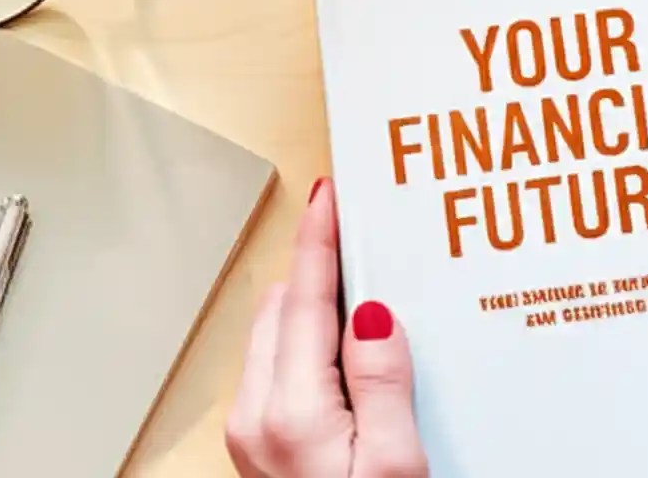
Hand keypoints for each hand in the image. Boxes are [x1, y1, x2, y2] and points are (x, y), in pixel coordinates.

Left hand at [225, 178, 427, 477]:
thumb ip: (384, 381)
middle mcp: (256, 413)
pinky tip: (346, 339)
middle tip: (364, 234)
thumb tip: (373, 312)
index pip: (305, 298)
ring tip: (363, 284)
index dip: (321, 240)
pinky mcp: (257, 438)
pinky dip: (307, 334)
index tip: (331, 196)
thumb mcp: (396, 463)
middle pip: (284, 306)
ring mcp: (250, 428)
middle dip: (321, 266)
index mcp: (291, 411)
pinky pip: (277, 360)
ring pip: (277, 330)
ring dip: (313, 300)